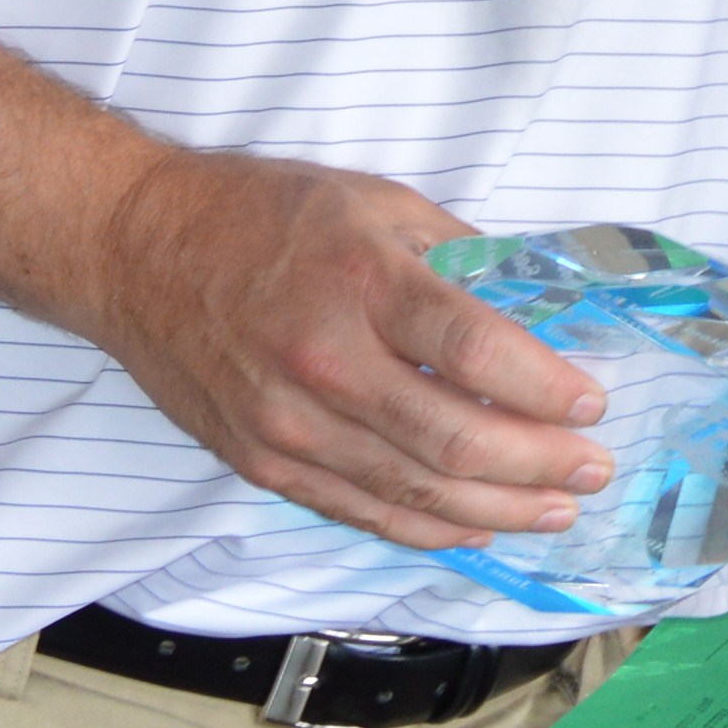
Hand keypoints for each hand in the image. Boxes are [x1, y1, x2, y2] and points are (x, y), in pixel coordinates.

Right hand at [76, 143, 613, 549]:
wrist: (135, 248)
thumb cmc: (258, 215)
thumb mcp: (372, 199)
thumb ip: (454, 251)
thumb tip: (532, 303)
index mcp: (362, 281)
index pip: (477, 351)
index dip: (545, 388)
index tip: (592, 403)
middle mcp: (326, 361)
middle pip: (455, 437)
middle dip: (541, 463)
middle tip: (593, 469)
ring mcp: (290, 423)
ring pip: (414, 491)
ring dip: (500, 509)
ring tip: (557, 509)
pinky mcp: (263, 461)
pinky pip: (361, 511)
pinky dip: (428, 527)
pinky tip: (478, 526)